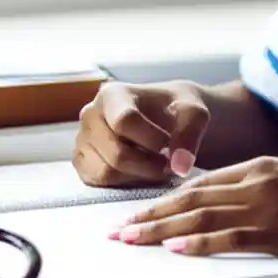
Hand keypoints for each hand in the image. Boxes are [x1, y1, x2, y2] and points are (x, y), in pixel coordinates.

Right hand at [73, 80, 210, 186]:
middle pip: (116, 153)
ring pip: (106, 172)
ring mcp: (82, 140)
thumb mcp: (195, 113)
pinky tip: (141, 173)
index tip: (171, 145)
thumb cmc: (179, 111)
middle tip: (168, 163)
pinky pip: (98, 183)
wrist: (170, 120)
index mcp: (112, 94)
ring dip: (138, 176)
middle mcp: (90, 114)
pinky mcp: (82, 162)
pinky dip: (124, 184)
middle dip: (149, 166)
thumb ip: (190, 133)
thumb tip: (180, 166)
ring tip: (156, 166)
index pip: (125, 122)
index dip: (153, 141)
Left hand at [109, 156, 277, 255]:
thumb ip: (259, 184)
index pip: (199, 183)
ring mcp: (266, 207)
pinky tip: (176, 248)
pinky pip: (231, 238)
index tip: (138, 210)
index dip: (165, 198)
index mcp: (259, 166)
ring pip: (201, 217)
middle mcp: (256, 182)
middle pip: (190, 199)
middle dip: (149, 214)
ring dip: (161, 229)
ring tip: (132, 239)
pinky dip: (200, 244)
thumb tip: (227, 199)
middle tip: (118, 228)